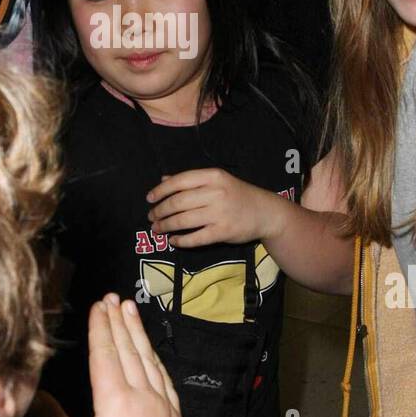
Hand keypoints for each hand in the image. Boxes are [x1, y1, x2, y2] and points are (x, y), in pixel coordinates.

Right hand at [32, 294, 184, 416]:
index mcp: (115, 402)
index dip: (100, 328)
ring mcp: (161, 404)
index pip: (105, 355)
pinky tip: (150, 350)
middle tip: (112, 297)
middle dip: (118, 321)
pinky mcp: (174, 415)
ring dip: (138, 333)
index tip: (97, 305)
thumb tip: (33, 395)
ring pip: (148, 359)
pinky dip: (154, 357)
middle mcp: (141, 395)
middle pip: (128, 350)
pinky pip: (164, 377)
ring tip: (130, 310)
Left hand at [147, 168, 281, 248]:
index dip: (160, 191)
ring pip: (183, 221)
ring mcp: (219, 213)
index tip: (150, 199)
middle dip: (160, 211)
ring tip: (157, 229)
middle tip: (151, 217)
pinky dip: (180, 240)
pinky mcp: (223, 232)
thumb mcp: (217, 181)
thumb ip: (190, 180)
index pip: (179, 181)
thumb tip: (163, 180)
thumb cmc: (237, 194)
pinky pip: (195, 238)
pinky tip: (173, 240)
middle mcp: (215, 192)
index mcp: (212, 176)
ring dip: (166, 226)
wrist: (265, 212)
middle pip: (177, 202)